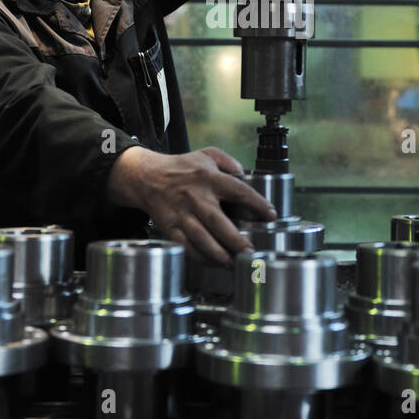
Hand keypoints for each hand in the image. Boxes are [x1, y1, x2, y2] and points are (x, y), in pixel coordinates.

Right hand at [107, 146, 273, 264]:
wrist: (147, 177)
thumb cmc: (181, 167)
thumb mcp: (207, 154)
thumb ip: (229, 162)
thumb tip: (245, 174)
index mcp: (208, 177)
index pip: (238, 191)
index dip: (257, 204)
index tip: (271, 215)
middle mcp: (196, 197)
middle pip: (218, 222)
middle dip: (235, 240)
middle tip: (250, 251)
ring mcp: (182, 214)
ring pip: (201, 239)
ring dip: (219, 254)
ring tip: (234, 263)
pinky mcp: (170, 228)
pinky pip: (186, 247)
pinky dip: (201, 258)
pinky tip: (215, 263)